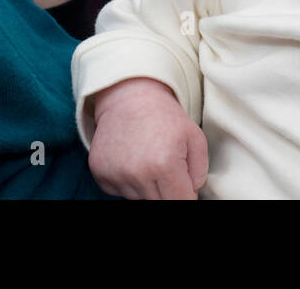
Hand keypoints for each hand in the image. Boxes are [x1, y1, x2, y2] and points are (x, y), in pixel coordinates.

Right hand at [88, 78, 209, 199]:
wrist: (129, 95)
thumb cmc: (164, 116)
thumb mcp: (195, 137)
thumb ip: (200, 172)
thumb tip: (190, 195)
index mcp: (165, 165)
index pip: (180, 202)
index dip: (185, 194)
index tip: (184, 184)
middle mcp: (138, 174)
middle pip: (159, 203)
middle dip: (166, 191)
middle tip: (164, 164)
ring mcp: (115, 174)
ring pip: (138, 199)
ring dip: (145, 186)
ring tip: (146, 158)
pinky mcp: (99, 172)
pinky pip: (118, 192)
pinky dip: (126, 181)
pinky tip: (130, 159)